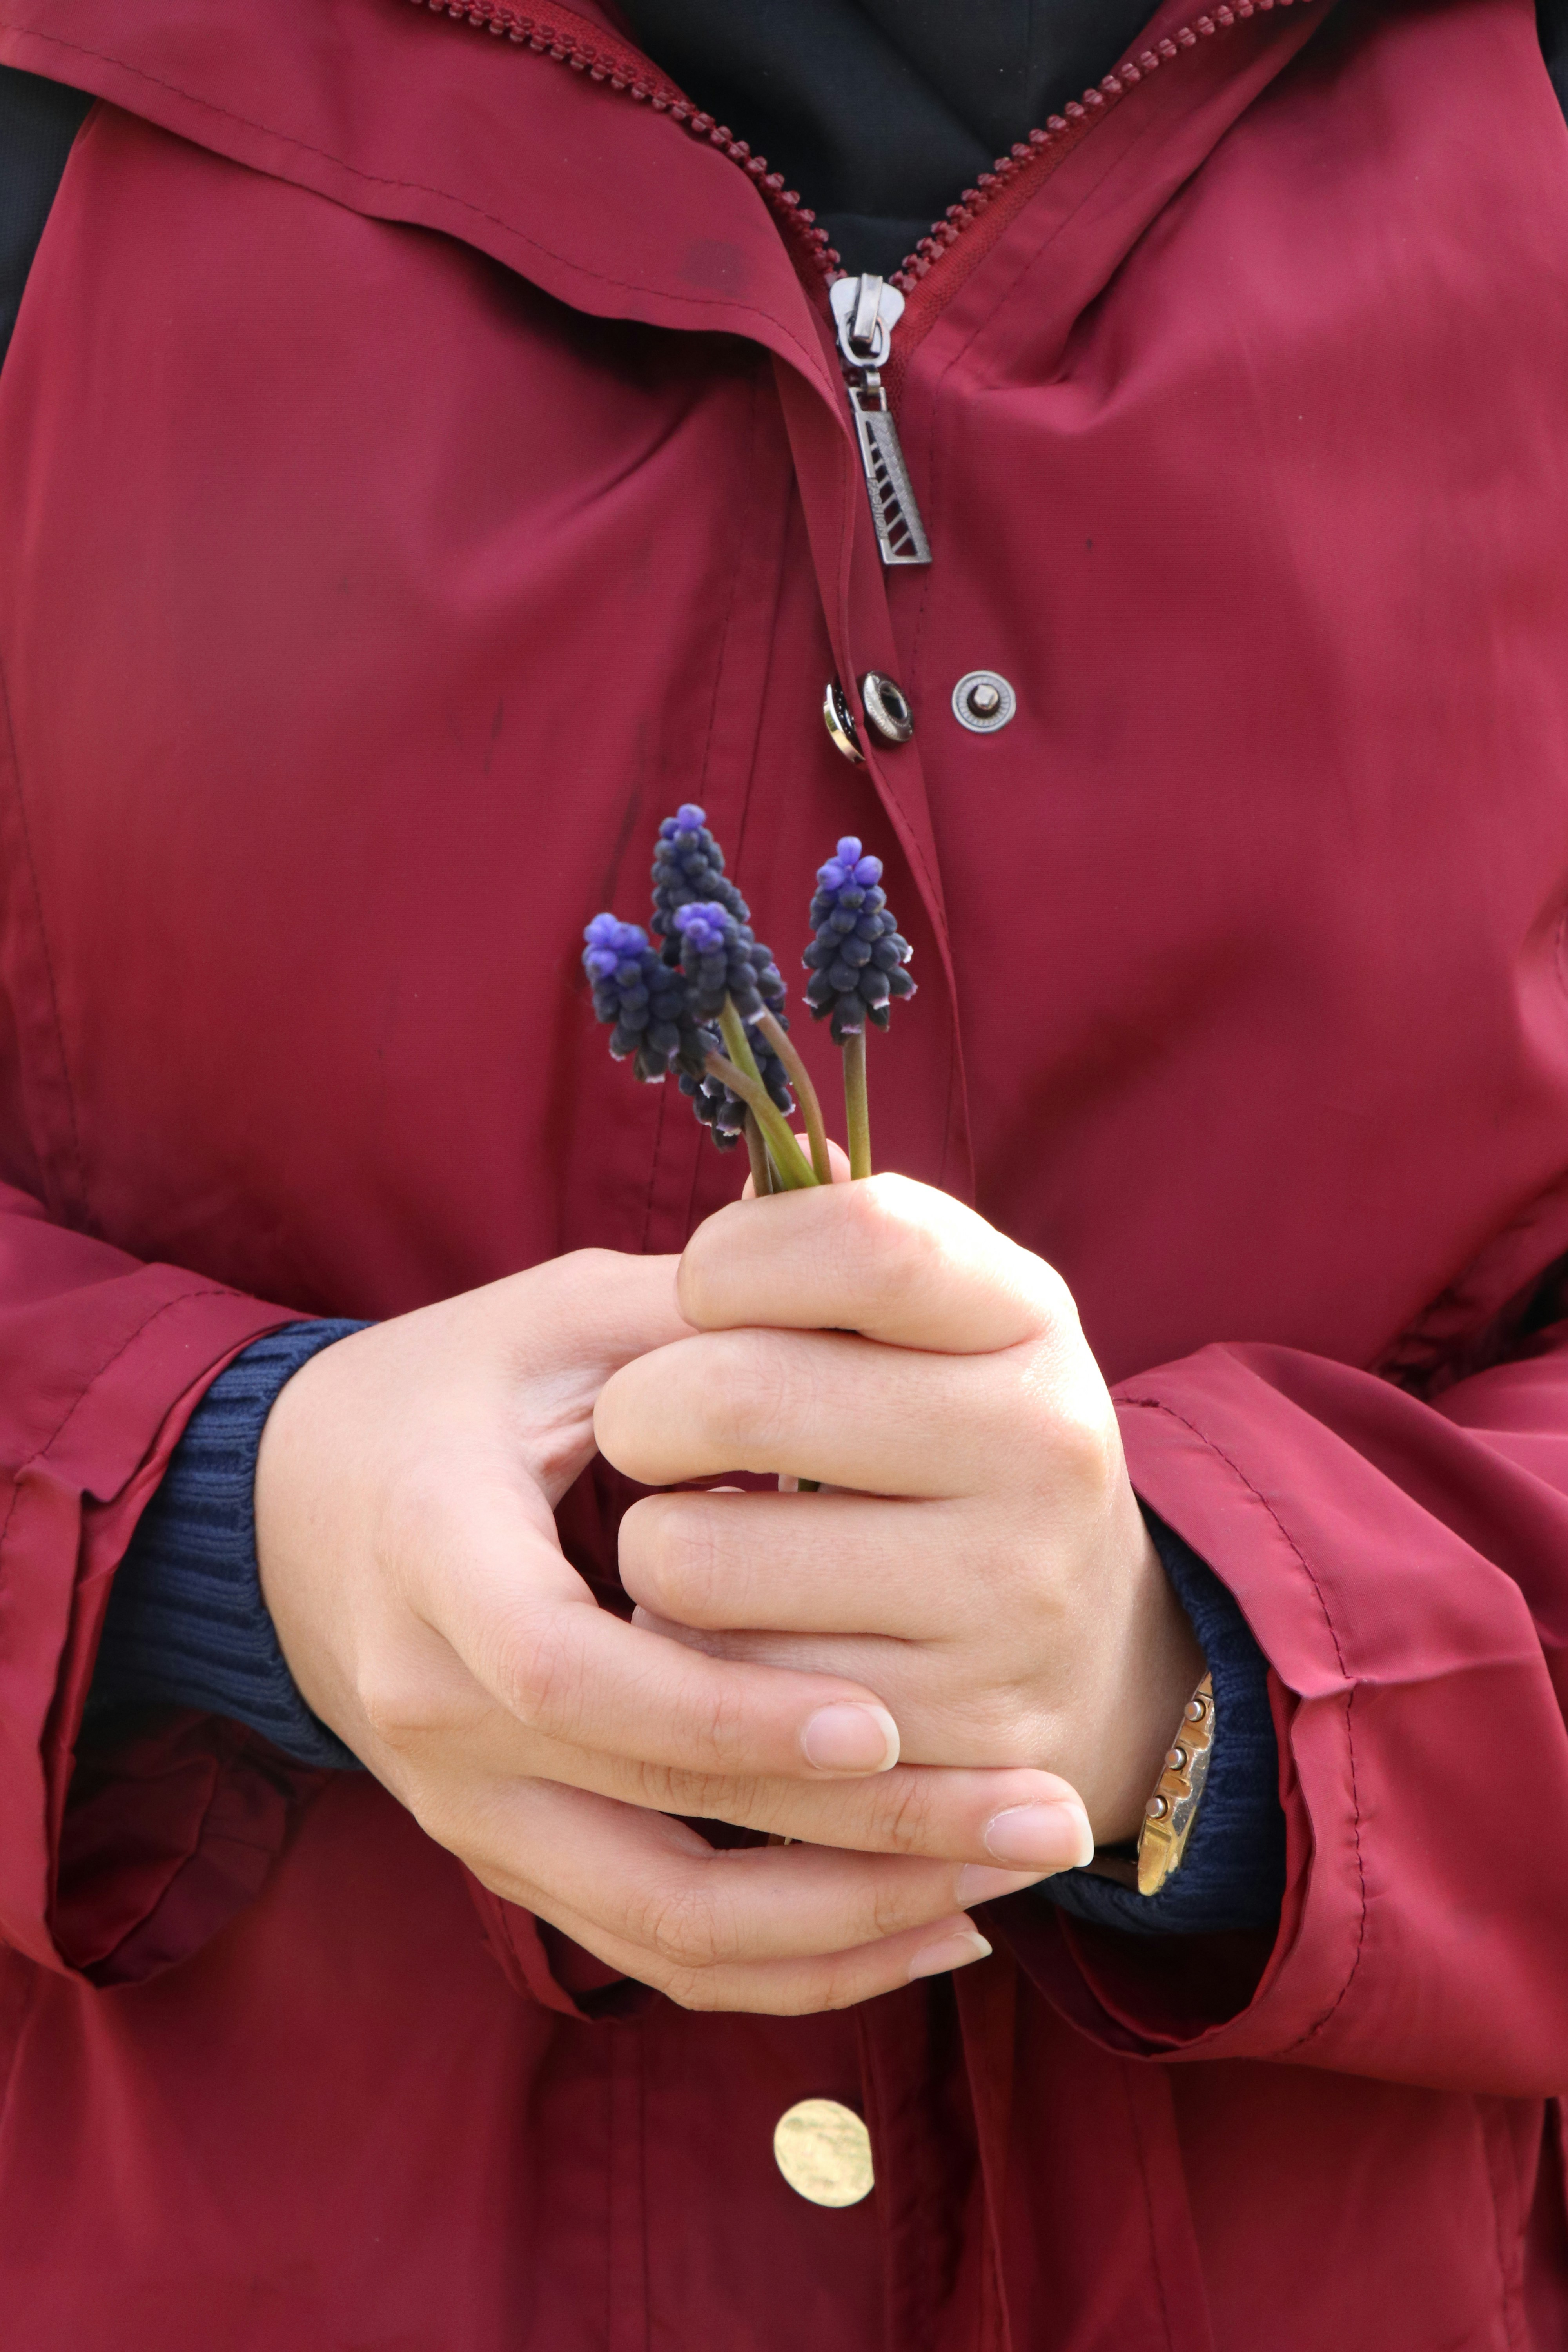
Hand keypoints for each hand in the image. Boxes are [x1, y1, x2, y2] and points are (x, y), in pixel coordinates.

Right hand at [255, 1250, 1091, 2012]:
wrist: (298, 1508)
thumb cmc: (445, 1389)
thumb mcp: (554, 1323)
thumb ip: (697, 1318)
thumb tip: (861, 1272)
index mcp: (436, 1555)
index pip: (573, 1675)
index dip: (727, 1708)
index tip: (878, 1717)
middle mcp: (438, 1714)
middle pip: (655, 1831)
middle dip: (863, 1837)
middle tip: (1041, 1818)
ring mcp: (468, 1808)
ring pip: (665, 1934)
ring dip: (848, 1923)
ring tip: (1005, 1886)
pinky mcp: (507, 1856)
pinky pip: (651, 1954)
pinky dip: (791, 1964)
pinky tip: (921, 1928)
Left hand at [596, 1178, 1203, 1845]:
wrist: (1082, 1636)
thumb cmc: (947, 1435)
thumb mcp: (934, 1317)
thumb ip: (845, 1234)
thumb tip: (780, 1131)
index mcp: (1028, 1315)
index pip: (856, 1238)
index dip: (732, 1259)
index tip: (702, 1293)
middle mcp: (1045, 1445)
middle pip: (735, 1397)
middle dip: (641, 1412)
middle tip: (648, 1430)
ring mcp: (1009, 1597)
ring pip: (699, 1559)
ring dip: (656, 1550)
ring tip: (698, 1542)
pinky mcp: (953, 1729)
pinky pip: (728, 1693)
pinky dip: (695, 1664)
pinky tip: (742, 1637)